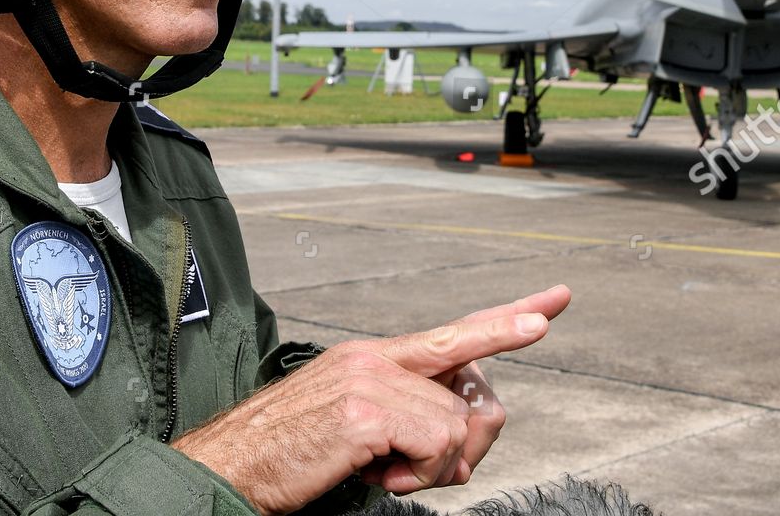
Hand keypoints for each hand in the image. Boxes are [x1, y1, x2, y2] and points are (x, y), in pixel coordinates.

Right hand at [172, 284, 569, 515]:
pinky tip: (382, 477)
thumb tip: (463, 443)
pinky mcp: (365, 409)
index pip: (453, 332)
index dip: (506, 320)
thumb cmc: (289, 457)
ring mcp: (370, 378)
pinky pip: (437, 445)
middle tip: (439, 472)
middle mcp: (376, 357)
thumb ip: (408, 421)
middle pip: (471, 385)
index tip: (551, 303)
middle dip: (474, 438)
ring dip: (432, 468)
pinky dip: (420, 476)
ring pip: (456, 423)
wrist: (228, 468)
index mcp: (373, 358)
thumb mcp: (357, 431)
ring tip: (386, 474)